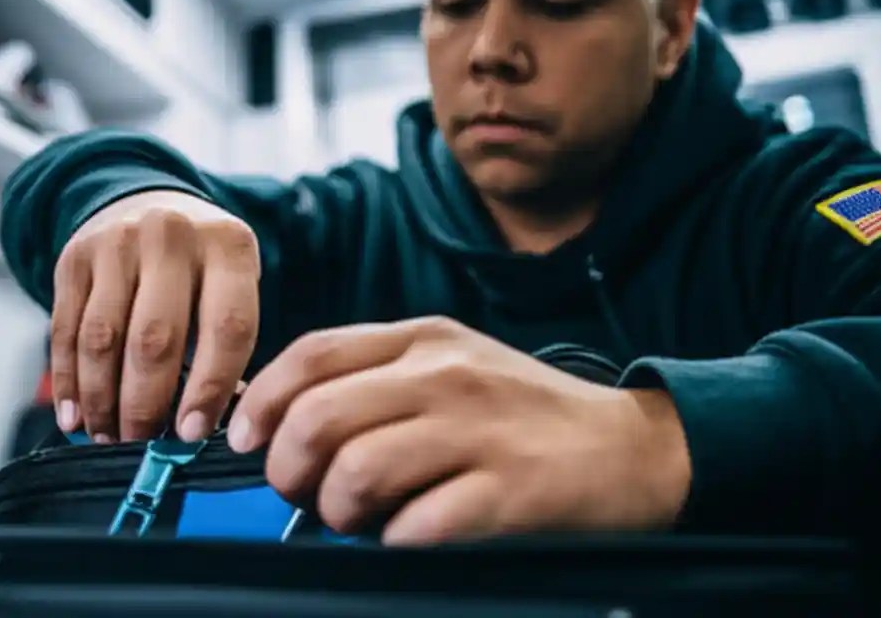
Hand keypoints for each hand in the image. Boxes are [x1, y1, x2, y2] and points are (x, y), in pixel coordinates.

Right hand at [50, 190, 260, 442]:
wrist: (148, 201)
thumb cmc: (200, 264)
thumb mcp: (232, 283)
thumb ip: (225, 345)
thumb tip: (199, 426)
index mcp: (228, 246)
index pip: (226, 326)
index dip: (210, 388)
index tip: (191, 434)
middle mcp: (172, 236)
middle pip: (155, 338)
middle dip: (145, 405)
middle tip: (142, 444)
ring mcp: (117, 242)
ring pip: (102, 339)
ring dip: (102, 400)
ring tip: (108, 436)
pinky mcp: (74, 257)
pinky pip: (64, 330)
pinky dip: (68, 382)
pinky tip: (74, 416)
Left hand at [227, 317, 691, 544]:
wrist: (634, 448)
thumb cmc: (524, 415)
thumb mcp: (450, 366)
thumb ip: (375, 379)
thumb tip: (280, 421)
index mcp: (423, 339)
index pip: (311, 354)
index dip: (261, 402)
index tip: (246, 440)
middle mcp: (445, 375)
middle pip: (318, 418)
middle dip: (288, 470)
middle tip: (304, 496)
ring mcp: (479, 431)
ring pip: (356, 471)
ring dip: (338, 512)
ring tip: (358, 521)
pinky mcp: (509, 491)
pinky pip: (417, 525)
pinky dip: (394, 543)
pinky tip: (407, 538)